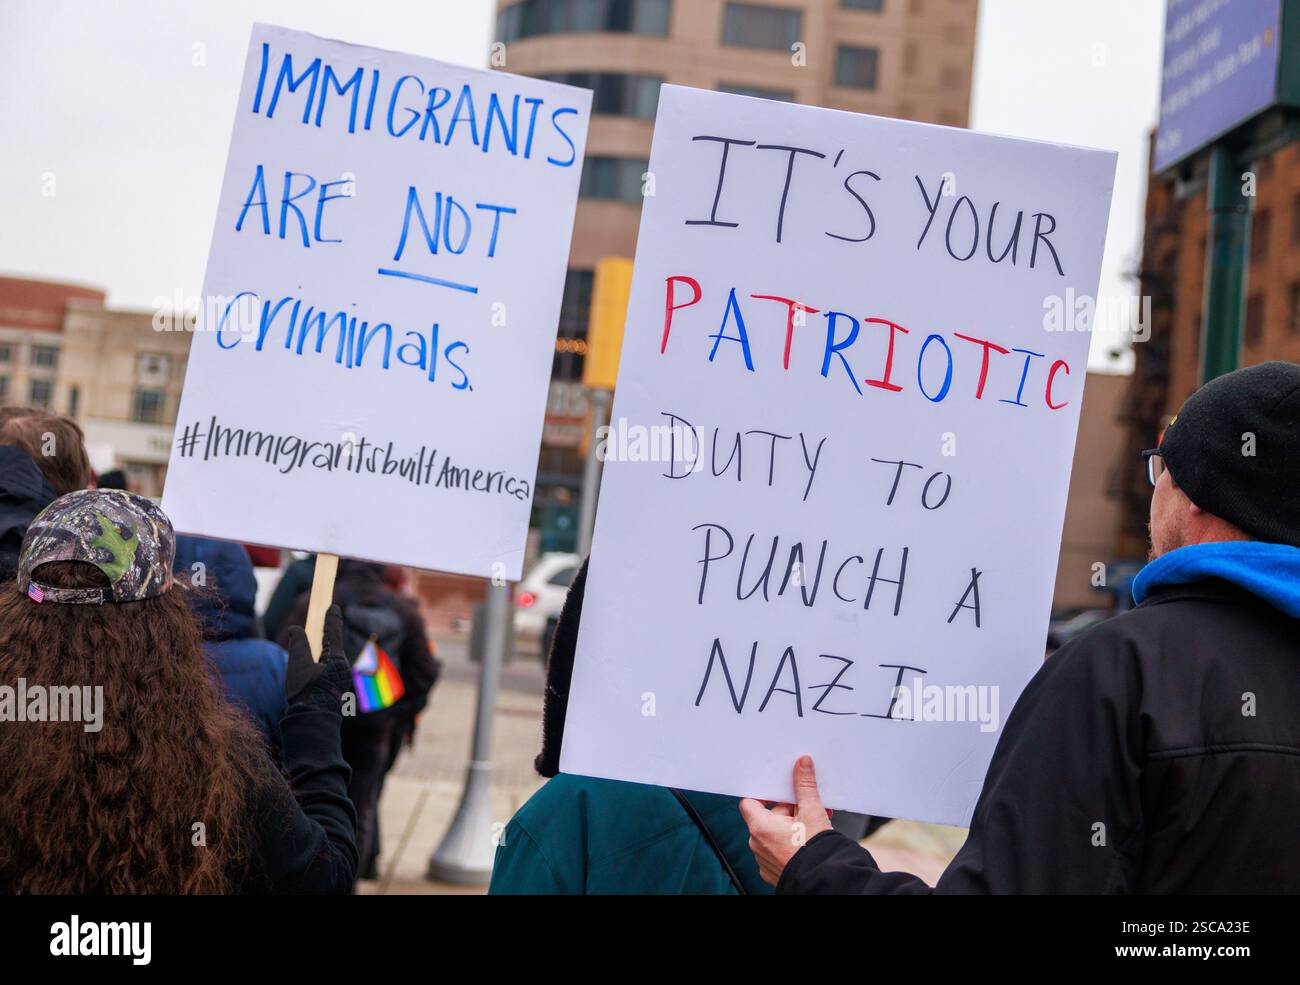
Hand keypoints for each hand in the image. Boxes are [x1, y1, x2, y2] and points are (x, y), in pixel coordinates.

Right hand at [284, 605, 349, 704]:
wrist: (312, 723)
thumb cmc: (306, 695)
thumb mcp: (298, 666)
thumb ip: (298, 644)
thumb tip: (295, 629)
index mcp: (338, 660)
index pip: (333, 633)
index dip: (332, 618)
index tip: (332, 606)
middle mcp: (343, 668)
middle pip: (333, 645)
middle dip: (326, 633)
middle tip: (323, 618)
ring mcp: (341, 678)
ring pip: (331, 657)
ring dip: (323, 648)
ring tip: (314, 641)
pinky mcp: (336, 687)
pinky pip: (329, 667)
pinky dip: (321, 660)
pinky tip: (314, 663)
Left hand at [739, 755, 832, 885]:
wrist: (825, 881)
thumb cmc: (815, 850)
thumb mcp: (812, 811)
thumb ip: (805, 786)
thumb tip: (802, 764)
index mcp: (760, 827)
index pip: (750, 802)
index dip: (764, 794)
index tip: (779, 792)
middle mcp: (757, 844)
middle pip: (767, 817)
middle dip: (788, 811)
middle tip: (808, 808)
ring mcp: (764, 860)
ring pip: (775, 834)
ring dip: (791, 827)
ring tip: (814, 824)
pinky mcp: (773, 872)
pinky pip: (778, 851)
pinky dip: (790, 844)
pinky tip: (809, 841)